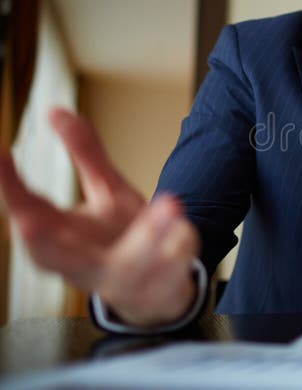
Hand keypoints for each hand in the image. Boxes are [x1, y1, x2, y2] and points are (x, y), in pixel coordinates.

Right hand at [0, 108, 198, 326]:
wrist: (159, 290)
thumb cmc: (120, 236)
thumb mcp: (104, 190)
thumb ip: (84, 155)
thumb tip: (55, 111)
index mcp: (62, 240)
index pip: (25, 213)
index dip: (8, 187)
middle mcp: (84, 265)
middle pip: (54, 259)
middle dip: (42, 245)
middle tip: (26, 224)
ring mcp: (123, 279)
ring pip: (128, 263)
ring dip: (147, 236)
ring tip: (168, 203)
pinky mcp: (160, 286)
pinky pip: (170, 265)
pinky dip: (178, 244)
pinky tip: (184, 229)